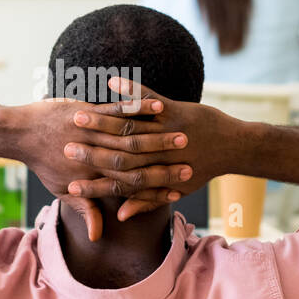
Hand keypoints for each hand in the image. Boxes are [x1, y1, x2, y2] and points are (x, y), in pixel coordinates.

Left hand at [10, 96, 194, 241]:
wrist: (20, 133)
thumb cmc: (42, 162)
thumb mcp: (61, 189)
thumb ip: (85, 210)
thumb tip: (97, 235)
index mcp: (93, 175)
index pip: (132, 185)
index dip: (158, 186)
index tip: (180, 186)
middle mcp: (95, 154)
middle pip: (138, 159)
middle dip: (166, 160)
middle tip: (190, 162)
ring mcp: (92, 131)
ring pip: (132, 134)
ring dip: (159, 134)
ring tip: (182, 133)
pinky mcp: (89, 111)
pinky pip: (118, 108)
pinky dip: (140, 107)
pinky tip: (160, 106)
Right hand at [62, 78, 230, 219]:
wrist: (234, 146)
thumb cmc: (203, 169)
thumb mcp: (177, 189)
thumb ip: (146, 202)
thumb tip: (120, 217)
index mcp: (158, 175)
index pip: (118, 184)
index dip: (93, 187)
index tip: (69, 186)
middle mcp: (159, 154)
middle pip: (116, 154)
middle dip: (88, 152)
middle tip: (64, 149)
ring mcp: (166, 130)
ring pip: (128, 126)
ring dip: (101, 120)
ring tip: (77, 115)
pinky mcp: (174, 111)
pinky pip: (148, 99)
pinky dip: (130, 91)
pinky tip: (111, 82)